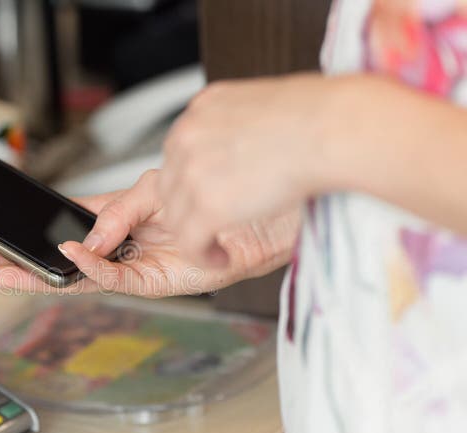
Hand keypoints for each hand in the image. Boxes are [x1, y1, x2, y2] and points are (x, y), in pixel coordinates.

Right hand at [0, 170, 299, 296]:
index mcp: (112, 218)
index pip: (57, 226)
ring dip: (35, 274)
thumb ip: (114, 211)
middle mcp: (115, 245)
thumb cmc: (209, 194)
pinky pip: (111, 277)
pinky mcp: (149, 281)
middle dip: (15, 258)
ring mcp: (129, 265)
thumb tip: (82, 238)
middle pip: (54, 256)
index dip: (25, 230)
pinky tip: (69, 257)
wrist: (253, 216)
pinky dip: (89, 267)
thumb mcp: (152, 188)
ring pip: (73, 275)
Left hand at [159, 74, 334, 265]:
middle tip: (212, 226)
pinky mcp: (208, 206)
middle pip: (169, 185)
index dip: (194, 181)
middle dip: (190, 209)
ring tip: (216, 245)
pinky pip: (190, 242)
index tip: (210, 197)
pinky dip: (203, 255)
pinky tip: (221, 258)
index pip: (179, 153)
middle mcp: (188, 137)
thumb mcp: (262, 105)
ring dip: (194, 235)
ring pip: (175, 217)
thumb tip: (244, 139)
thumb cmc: (318, 116)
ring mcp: (193, 172)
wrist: (332, 129)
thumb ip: (238, 125)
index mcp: (201, 110)